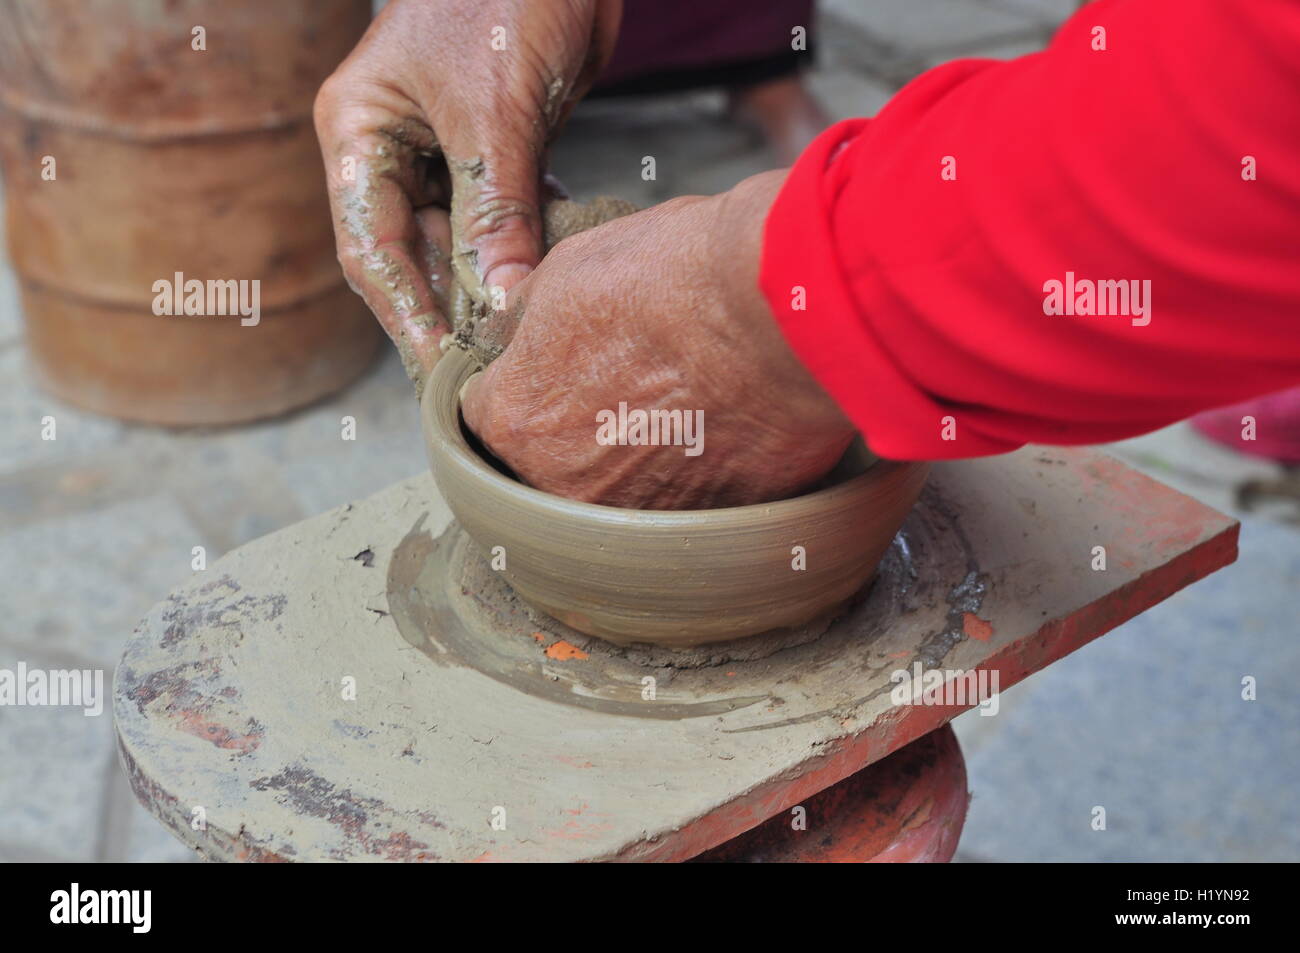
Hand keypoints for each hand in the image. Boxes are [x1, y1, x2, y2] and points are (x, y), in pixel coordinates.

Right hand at [313, 0, 622, 385]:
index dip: (409, 318)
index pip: (373, 251)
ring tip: (529, 333)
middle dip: (456, 309)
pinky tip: (554, 273)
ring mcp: (446, 146)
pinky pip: (506, 213)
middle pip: (417, 255)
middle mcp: (394, 147)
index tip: (444, 374)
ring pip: (465, 239)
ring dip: (498, 281)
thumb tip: (501, 300)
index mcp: (360, 134)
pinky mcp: (498, 144)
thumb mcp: (495, 111)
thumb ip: (496, 207)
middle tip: (495, 369)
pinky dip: (529, 242)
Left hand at [461, 170, 856, 508]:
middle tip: (626, 386)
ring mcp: (638, 517)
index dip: (526, 386)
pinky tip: (723, 428)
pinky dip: (700, 478)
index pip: (491, 418)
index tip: (556, 370)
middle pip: (552, 468)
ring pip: (622, 494)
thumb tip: (515, 323)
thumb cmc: (677, 280)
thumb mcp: (571, 268)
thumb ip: (527, 314)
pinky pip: (690, 506)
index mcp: (517, 422)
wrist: (778, 314)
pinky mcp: (707, 525)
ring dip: (639, 461)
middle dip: (580, 432)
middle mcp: (565, 487)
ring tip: (681, 405)